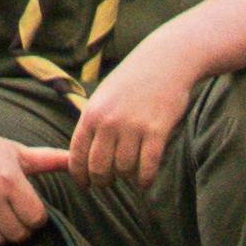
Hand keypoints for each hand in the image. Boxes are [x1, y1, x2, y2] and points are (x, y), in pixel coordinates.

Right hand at [0, 123, 54, 245]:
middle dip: (20, 229)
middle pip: (17, 233)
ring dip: (0, 236)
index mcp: (9, 179)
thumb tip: (77, 160)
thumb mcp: (19, 152)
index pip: (35, 217)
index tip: (29, 210)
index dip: (36, 218)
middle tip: (14, 217)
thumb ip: (50, 159)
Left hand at [60, 50, 196, 186]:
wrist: (167, 60)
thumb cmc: (134, 80)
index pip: (77, 156)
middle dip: (103, 181)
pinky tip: (145, 181)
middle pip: (99, 168)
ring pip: (124, 169)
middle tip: (108, 182)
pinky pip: (148, 166)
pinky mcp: (157, 129)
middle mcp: (109, 121)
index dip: (80, 176)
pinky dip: (145, 179)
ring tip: (130, 175)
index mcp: (92, 114)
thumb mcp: (104, 96)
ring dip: (127, 177)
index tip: (85, 185)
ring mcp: (133, 126)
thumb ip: (93, 123)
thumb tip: (82, 156)